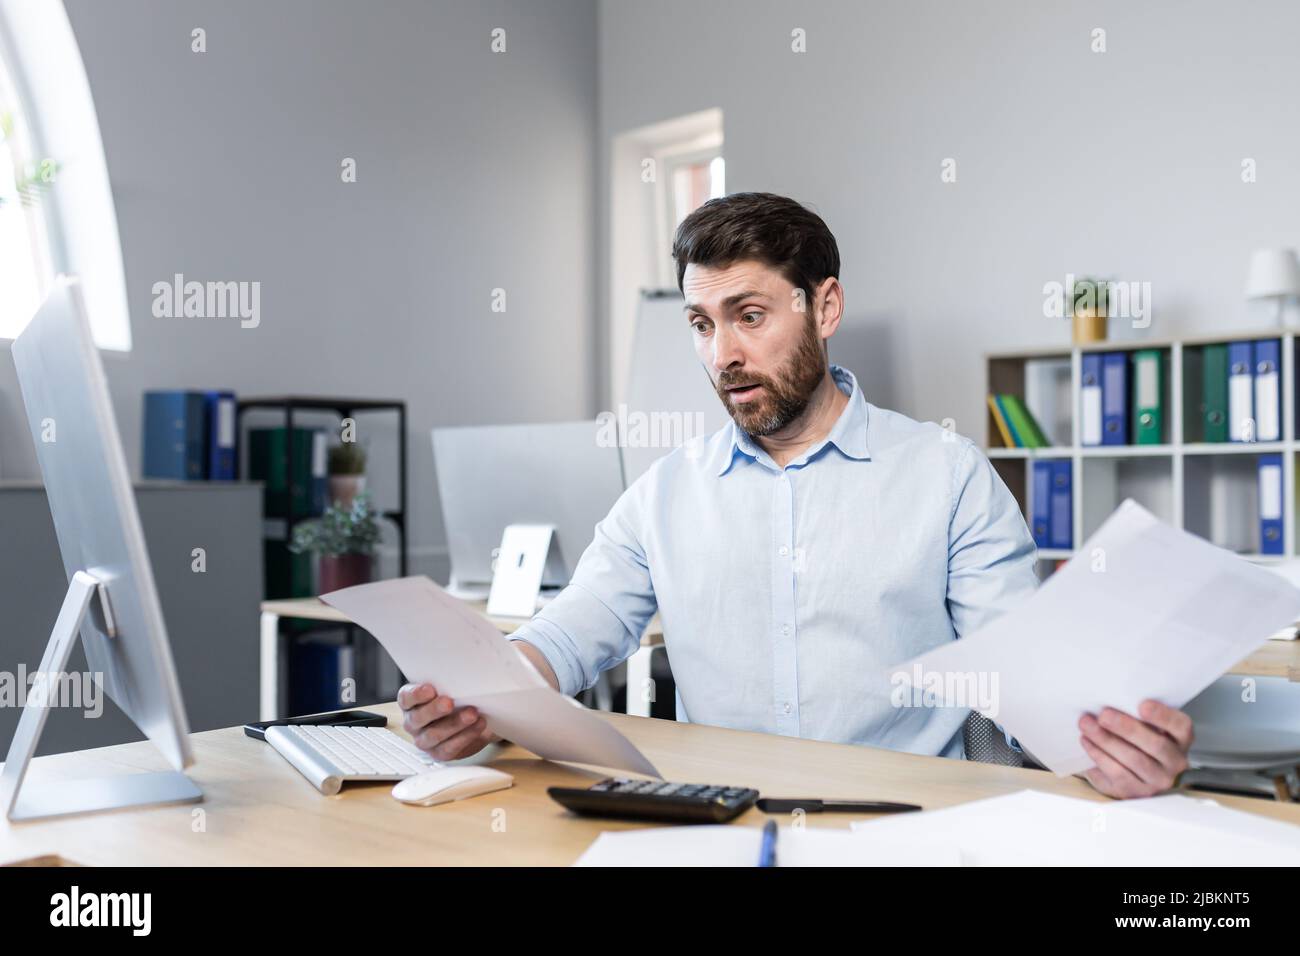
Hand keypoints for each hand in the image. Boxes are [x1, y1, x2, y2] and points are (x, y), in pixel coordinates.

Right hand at [398, 682, 493, 760]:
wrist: (471, 717)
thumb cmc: (455, 697)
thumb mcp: (449, 686)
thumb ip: (449, 681)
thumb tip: (462, 672)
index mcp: (410, 702)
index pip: (406, 698)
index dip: (416, 694)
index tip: (430, 689)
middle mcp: (413, 722)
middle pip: (418, 718)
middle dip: (434, 709)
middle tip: (449, 702)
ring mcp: (424, 740)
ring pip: (434, 734)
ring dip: (454, 724)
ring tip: (472, 714)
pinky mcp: (440, 752)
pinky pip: (450, 748)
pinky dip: (466, 736)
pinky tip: (478, 725)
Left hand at [1078, 699, 1192, 798]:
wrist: (1130, 771)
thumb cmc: (1137, 740)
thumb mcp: (1145, 725)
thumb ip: (1136, 714)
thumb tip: (1112, 698)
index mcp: (1181, 739)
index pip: (1180, 727)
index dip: (1163, 716)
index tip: (1142, 705)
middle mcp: (1175, 762)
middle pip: (1156, 745)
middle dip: (1126, 728)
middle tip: (1103, 715)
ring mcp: (1158, 781)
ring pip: (1135, 760)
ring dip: (1107, 741)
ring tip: (1087, 725)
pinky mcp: (1137, 792)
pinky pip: (1118, 774)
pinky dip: (1099, 756)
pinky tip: (1087, 742)